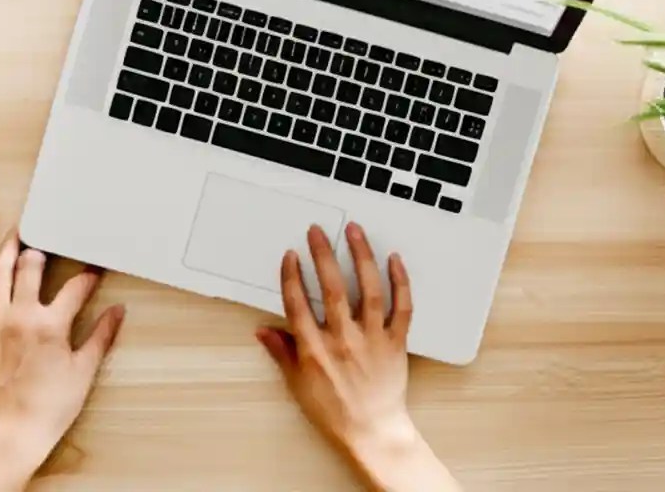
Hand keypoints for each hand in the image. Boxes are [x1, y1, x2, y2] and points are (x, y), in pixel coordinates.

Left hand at [0, 234, 124, 491]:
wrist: (13, 428)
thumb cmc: (49, 405)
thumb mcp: (84, 369)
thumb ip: (101, 335)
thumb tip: (117, 312)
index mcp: (49, 325)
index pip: (74, 287)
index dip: (88, 276)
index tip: (93, 272)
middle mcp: (19, 317)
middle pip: (28, 268)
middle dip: (40, 252)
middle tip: (45, 242)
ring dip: (7, 255)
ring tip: (13, 239)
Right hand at [256, 223, 458, 491]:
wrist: (372, 432)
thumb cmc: (334, 412)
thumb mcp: (297, 385)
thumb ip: (282, 353)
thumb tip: (262, 331)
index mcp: (315, 350)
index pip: (297, 304)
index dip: (292, 276)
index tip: (291, 255)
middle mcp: (343, 339)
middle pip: (332, 289)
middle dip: (323, 255)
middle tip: (317, 231)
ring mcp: (372, 339)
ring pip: (369, 290)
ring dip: (361, 257)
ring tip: (355, 231)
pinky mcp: (396, 342)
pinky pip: (401, 307)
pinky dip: (400, 281)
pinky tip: (394, 259)